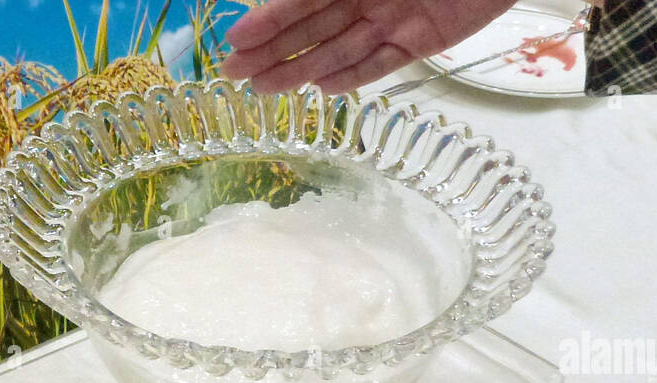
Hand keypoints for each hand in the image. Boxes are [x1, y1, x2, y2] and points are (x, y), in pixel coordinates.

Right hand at [220, 0, 518, 92]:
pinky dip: (354, 76)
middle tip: (234, 75)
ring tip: (265, 91)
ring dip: (301, 70)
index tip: (237, 40)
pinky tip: (322, 89)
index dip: (269, 19)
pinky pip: (380, 62)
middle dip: (272, 50)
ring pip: (338, 48)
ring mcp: (393, 17)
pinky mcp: (422, 40)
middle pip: (312, 27)